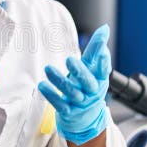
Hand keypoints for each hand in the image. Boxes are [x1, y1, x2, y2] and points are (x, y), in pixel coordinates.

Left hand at [38, 24, 110, 144]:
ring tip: (48, 69)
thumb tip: (104, 28)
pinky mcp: (68, 111)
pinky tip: (42, 85)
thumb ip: (97, 49)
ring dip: (59, 80)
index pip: (104, 70)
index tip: (102, 52)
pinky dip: (50, 94)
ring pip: (71, 92)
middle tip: (69, 60)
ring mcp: (80, 103)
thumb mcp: (94, 68)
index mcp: (100, 80)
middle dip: (79, 71)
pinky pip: (59, 103)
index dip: (104, 62)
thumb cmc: (89, 86)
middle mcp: (91, 92)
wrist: (86, 118)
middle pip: (88, 82)